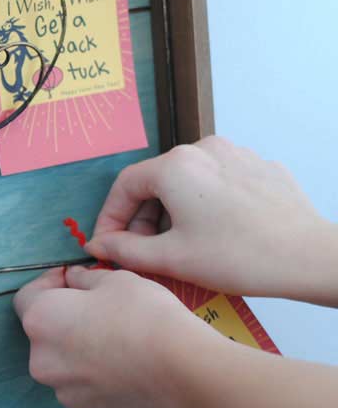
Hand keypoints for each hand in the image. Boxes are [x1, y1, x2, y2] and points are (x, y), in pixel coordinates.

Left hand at [13, 266, 225, 407]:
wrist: (186, 369)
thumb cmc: (146, 314)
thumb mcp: (116, 279)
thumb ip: (84, 278)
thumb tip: (73, 279)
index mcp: (40, 322)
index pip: (26, 299)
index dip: (48, 285)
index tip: (71, 280)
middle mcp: (42, 362)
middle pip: (46, 337)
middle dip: (67, 323)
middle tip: (101, 314)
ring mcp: (66, 394)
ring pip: (67, 369)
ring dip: (83, 355)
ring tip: (120, 346)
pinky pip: (90, 393)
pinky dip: (102, 382)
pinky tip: (129, 372)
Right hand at [86, 136, 337, 302]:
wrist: (308, 257)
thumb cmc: (238, 257)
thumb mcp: (169, 258)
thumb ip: (124, 250)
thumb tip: (99, 245)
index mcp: (174, 166)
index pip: (124, 186)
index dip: (110, 217)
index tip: (107, 244)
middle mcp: (203, 149)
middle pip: (156, 181)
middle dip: (143, 217)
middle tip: (142, 251)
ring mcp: (236, 153)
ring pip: (187, 181)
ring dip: (173, 211)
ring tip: (178, 245)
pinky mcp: (261, 166)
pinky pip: (218, 182)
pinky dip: (205, 204)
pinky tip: (213, 234)